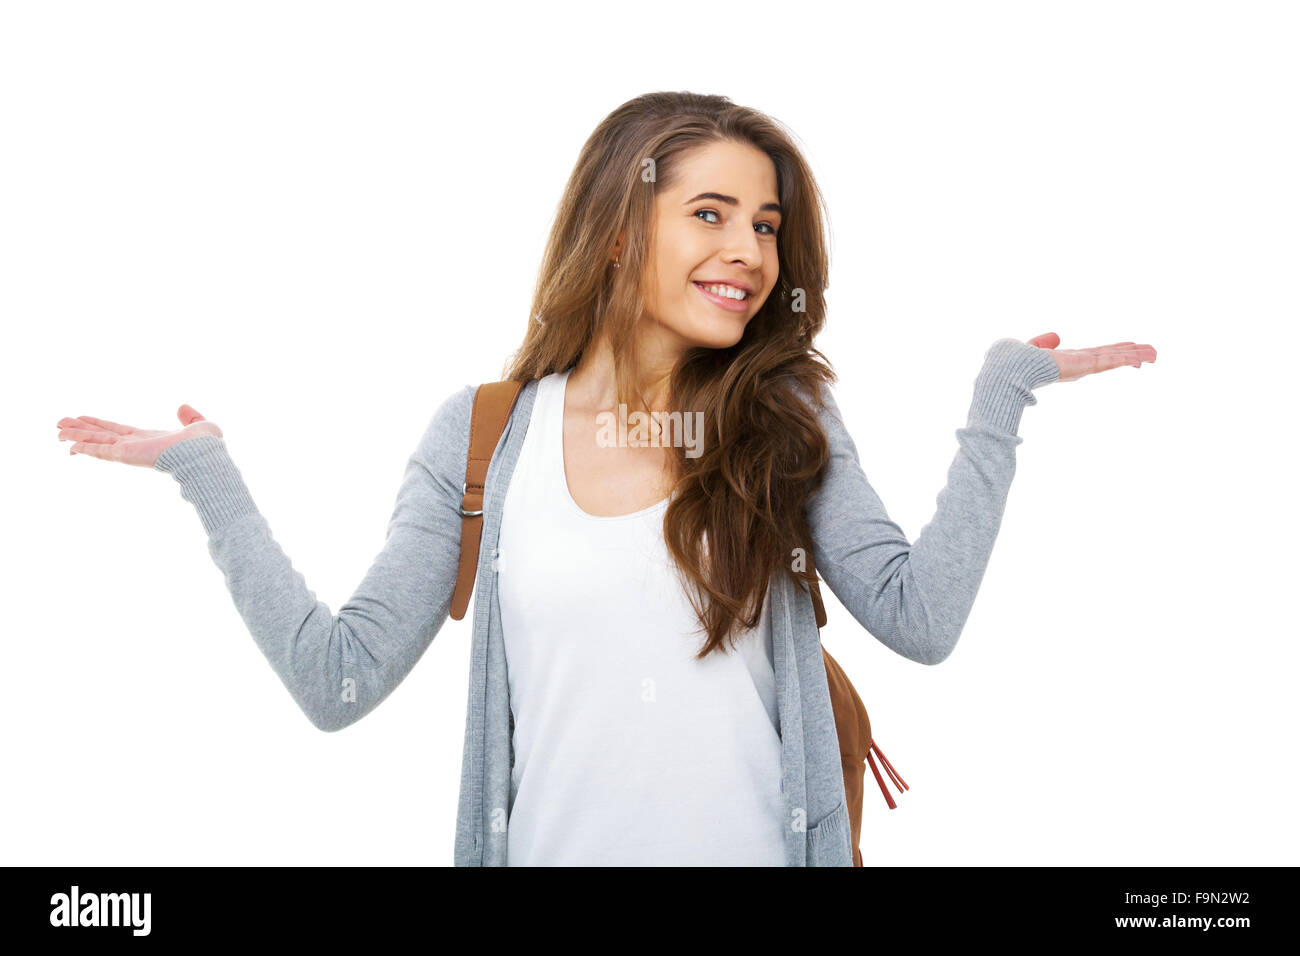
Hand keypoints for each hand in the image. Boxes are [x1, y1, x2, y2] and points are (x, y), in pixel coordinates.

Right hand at [57, 405, 222, 467]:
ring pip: (95, 441)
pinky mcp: (126, 454)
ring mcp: (128, 450)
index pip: (117, 430)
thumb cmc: (206, 446)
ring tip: (56, 432)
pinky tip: (70, 445)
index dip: (99, 425)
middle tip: (59, 425)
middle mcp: (134, 445)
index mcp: (148, 438)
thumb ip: (189, 416)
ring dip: (76, 436)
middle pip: (100, 435)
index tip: (82, 419)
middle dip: (80, 430)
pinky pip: (100, 450)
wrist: (203, 455)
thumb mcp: (199, 424)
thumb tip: (181, 407)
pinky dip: (84, 447)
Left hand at [1025, 333, 1156, 383]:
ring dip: (1136, 356)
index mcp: (1068, 360)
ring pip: (1116, 359)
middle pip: (1112, 357)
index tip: (1129, 351)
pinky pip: (1111, 360)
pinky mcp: (1085, 365)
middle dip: (1131, 354)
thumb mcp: (1030, 348)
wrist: (1009, 370)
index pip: (1098, 355)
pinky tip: (1143, 357)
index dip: (1114, 352)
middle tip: (1152, 353)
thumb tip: (1056, 336)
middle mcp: (1079, 365)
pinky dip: (1127, 358)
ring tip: (1155, 354)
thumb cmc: (1013, 362)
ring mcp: (1083, 366)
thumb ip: (1042, 342)